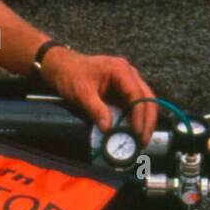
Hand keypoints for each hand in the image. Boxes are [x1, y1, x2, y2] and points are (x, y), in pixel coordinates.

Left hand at [39, 47, 157, 144]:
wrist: (62, 67)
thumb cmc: (70, 75)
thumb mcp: (81, 93)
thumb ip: (96, 110)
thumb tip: (108, 129)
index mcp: (120, 70)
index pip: (136, 94)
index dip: (139, 114)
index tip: (137, 131)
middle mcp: (129, 74)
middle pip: (147, 98)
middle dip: (148, 121)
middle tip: (143, 141)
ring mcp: (128, 82)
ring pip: (145, 102)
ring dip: (145, 121)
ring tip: (141, 140)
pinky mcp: (123, 90)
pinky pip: (134, 105)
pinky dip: (136, 119)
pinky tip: (133, 132)